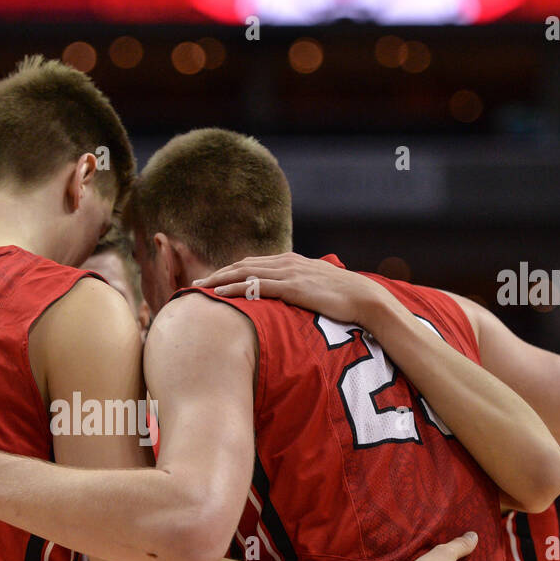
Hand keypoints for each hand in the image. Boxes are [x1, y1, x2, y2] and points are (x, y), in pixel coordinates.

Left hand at [191, 252, 394, 327]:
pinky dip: (235, 288)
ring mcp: (288, 274)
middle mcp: (286, 263)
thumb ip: (299, 287)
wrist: (363, 297)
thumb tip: (288, 299)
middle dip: (217, 274)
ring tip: (200, 288)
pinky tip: (220, 294)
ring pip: (245, 273)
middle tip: (195, 284)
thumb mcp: (316, 286)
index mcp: (290, 261)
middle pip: (242, 265)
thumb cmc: (342, 297)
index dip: (230, 271)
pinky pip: (257, 286)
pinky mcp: (292, 287)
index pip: (252, 263)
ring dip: (219, 280)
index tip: (212, 279)